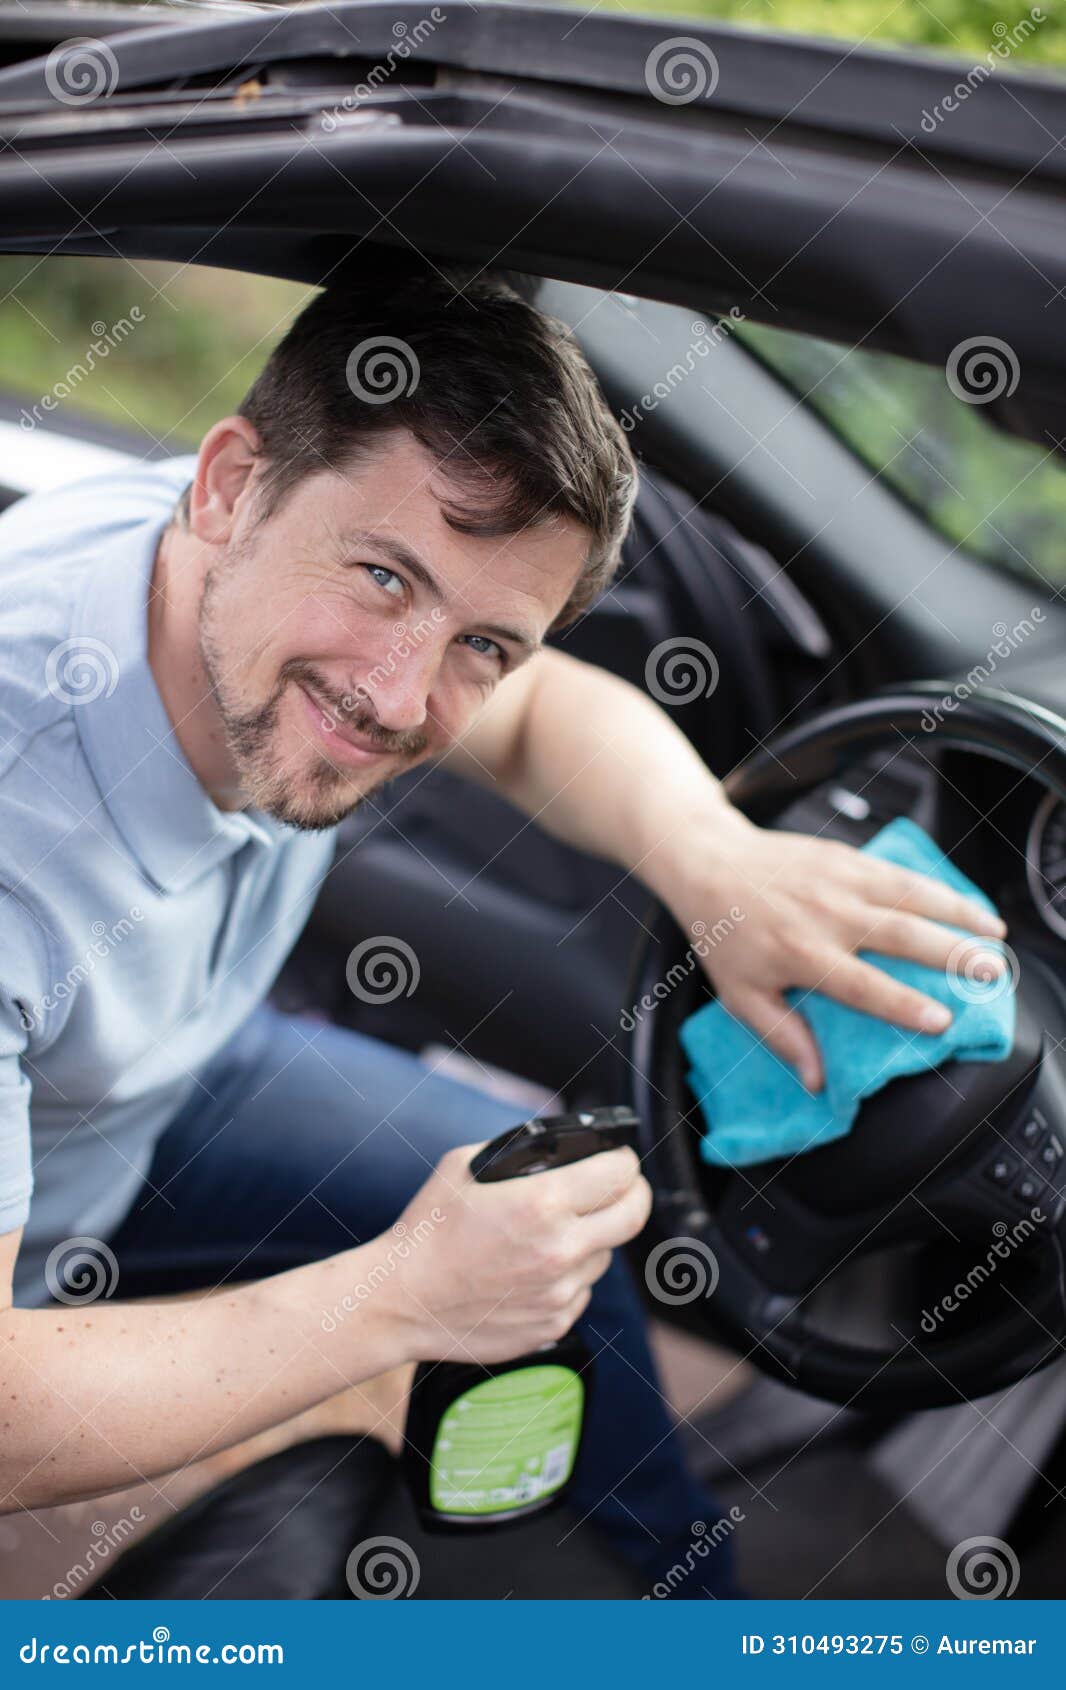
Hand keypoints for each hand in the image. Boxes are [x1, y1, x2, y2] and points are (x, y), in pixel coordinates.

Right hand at [388, 1142, 651, 1363]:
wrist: (401, 1300)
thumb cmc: (429, 1229)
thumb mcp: (467, 1165)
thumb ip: (521, 1152)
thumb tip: (562, 1148)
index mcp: (542, 1203)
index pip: (621, 1173)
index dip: (623, 1160)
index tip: (617, 1159)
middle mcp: (560, 1250)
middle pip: (635, 1215)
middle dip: (632, 1193)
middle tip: (617, 1186)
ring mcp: (560, 1293)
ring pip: (605, 1255)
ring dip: (591, 1239)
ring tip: (549, 1234)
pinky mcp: (554, 1324)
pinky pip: (581, 1290)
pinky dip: (568, 1276)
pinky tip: (531, 1269)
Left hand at [668, 811, 1008, 1093]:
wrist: (709, 864)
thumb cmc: (725, 935)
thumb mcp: (740, 995)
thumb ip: (781, 1036)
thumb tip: (816, 1080)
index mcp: (800, 953)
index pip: (862, 984)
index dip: (903, 1005)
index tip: (941, 1021)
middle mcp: (826, 914)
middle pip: (901, 935)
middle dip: (951, 954)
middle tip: (989, 974)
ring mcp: (839, 880)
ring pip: (911, 896)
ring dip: (958, 914)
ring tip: (994, 936)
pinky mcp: (846, 857)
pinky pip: (900, 873)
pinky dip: (937, 887)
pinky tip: (963, 904)